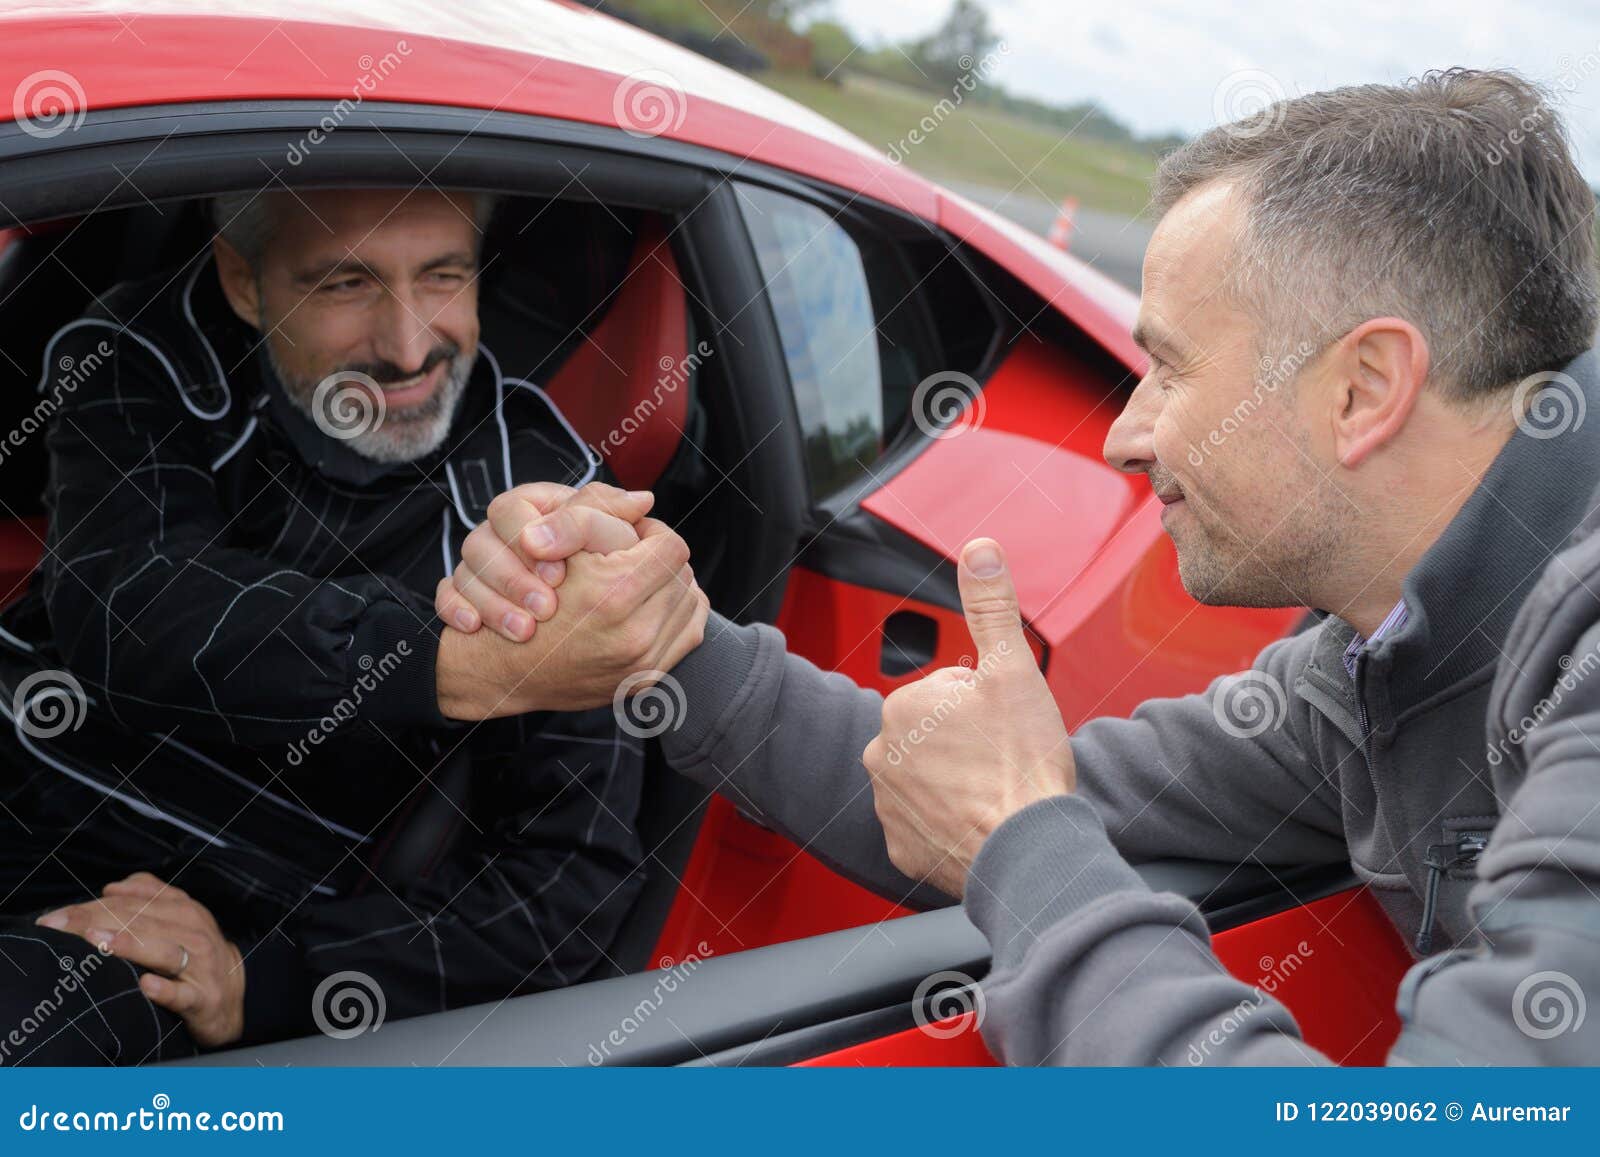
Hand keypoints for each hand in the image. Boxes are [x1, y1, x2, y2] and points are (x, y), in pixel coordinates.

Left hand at [36, 872, 245, 1047]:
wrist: (235, 997)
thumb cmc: (198, 957)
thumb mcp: (182, 920)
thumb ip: (152, 897)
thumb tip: (112, 887)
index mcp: (184, 910)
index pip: (131, 903)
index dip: (90, 908)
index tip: (53, 919)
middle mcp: (192, 932)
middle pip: (140, 922)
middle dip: (94, 922)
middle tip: (56, 928)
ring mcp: (199, 966)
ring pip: (162, 952)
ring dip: (129, 945)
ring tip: (96, 942)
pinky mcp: (203, 998)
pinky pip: (182, 994)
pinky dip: (165, 990)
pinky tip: (146, 986)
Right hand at [435, 515, 708, 719]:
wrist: (509, 669)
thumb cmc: (525, 602)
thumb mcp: (552, 544)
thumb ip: (597, 512)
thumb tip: (646, 500)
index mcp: (614, 594)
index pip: (670, 546)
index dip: (651, 533)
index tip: (632, 536)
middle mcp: (635, 634)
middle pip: (683, 574)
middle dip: (661, 561)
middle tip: (634, 559)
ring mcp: (645, 662)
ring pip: (691, 603)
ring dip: (670, 587)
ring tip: (639, 582)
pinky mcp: (649, 679)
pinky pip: (689, 634)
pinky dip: (676, 616)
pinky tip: (649, 608)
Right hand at [438, 482, 654, 641]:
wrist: (535, 624)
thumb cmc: (576, 557)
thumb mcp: (593, 530)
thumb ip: (611, 513)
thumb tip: (643, 502)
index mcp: (526, 508)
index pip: (512, 508)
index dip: (538, 542)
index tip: (561, 573)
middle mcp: (495, 533)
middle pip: (482, 542)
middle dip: (515, 579)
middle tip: (547, 608)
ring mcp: (472, 566)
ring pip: (464, 570)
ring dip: (494, 602)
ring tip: (524, 631)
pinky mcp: (456, 595)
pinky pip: (444, 595)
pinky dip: (456, 609)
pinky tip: (474, 627)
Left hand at [862, 539, 1075, 896]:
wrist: (1028, 852)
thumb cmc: (1022, 762)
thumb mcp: (1013, 670)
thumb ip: (990, 606)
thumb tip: (979, 548)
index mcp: (902, 705)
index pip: (950, 691)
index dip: (988, 705)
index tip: (1006, 729)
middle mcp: (879, 754)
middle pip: (936, 733)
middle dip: (969, 741)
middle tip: (1005, 760)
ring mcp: (887, 805)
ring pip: (931, 777)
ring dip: (960, 781)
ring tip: (997, 793)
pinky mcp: (900, 848)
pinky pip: (927, 825)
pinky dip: (952, 824)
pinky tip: (982, 824)